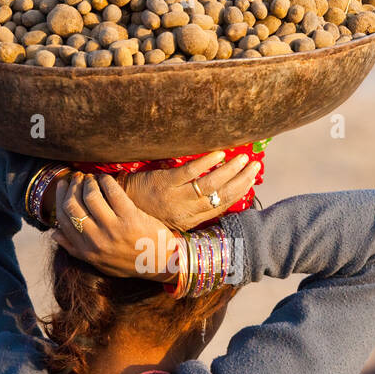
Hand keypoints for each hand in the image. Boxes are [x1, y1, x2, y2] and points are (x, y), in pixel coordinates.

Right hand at [52, 171, 180, 281]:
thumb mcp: (100, 262)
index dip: (59, 198)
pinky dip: (106, 180)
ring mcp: (114, 229)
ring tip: (92, 178)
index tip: (63, 186)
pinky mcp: (131, 217)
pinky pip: (112, 191)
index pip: (63, 220)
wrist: (161, 264)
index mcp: (87, 251)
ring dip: (89, 182)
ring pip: (90, 196)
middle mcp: (97, 241)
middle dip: (72, 186)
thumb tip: (54, 233)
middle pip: (72, 205)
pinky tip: (106, 179)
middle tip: (77, 178)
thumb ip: (76, 249)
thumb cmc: (130, 262)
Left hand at [121, 151, 260, 229]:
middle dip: (242, 180)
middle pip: (222, 195)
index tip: (253, 178)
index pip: (223, 205)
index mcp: (191, 220)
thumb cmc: (146, 211)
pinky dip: (207, 162)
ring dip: (230, 170)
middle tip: (255, 165)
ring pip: (211, 184)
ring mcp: (176, 197)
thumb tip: (213, 194)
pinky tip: (219, 153)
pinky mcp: (165, 183)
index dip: (241, 191)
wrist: (119, 206)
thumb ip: (191, 208)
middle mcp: (187, 211)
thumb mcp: (172, 217)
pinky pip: (191, 172)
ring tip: (243, 157)